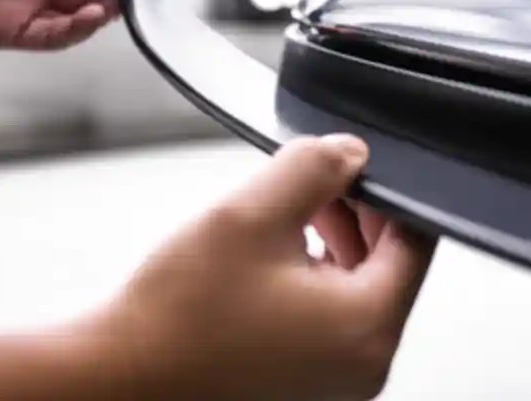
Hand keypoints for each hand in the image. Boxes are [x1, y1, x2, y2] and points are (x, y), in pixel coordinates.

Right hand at [89, 135, 436, 399]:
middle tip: (317, 184)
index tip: (358, 166)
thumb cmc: (175, 319)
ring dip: (333, 247)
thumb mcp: (251, 213)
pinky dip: (312, 286)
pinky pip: (329, 325)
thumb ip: (314, 168)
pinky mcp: (303, 389)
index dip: (388, 192)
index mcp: (368, 326)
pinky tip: (272, 261)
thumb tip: (352, 153)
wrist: (116, 382)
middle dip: (357, 216)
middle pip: (389, 269)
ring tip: (288, 217)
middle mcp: (363, 366)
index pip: (414, 242)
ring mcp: (334, 384)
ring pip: (357, 295)